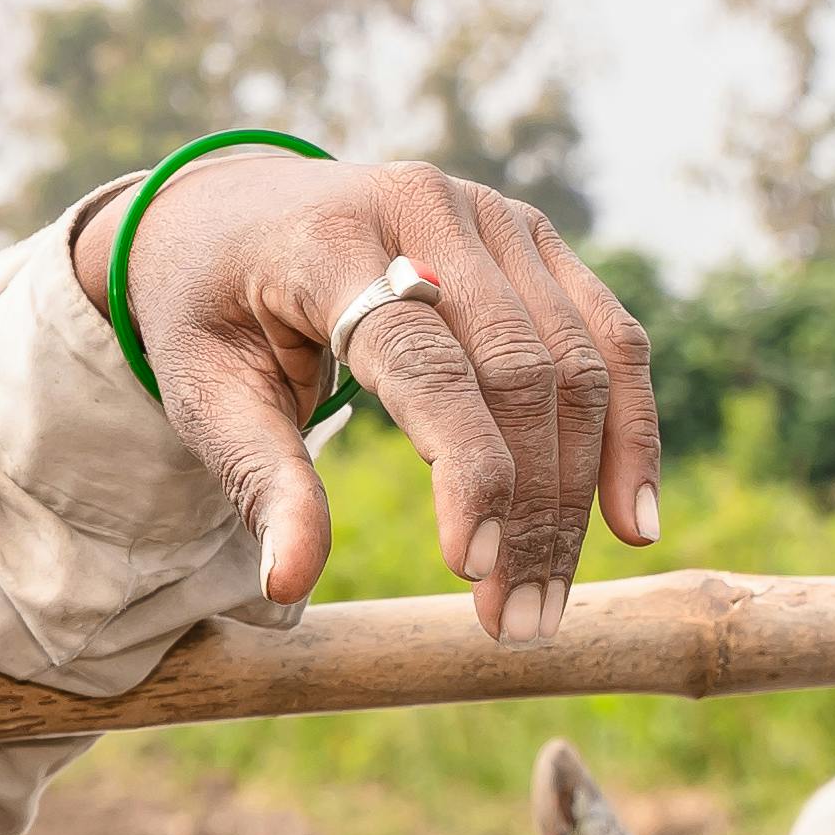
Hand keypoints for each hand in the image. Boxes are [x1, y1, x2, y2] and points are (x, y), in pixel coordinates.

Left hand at [73, 153, 658, 641]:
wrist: (230, 212)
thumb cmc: (210, 313)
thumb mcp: (204, 392)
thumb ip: (257, 480)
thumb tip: (288, 586)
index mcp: (334, 240)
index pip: (425, 361)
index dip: (465, 466)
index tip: (472, 568)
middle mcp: (430, 211)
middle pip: (519, 372)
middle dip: (529, 509)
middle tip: (515, 624)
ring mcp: (496, 218)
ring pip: (577, 363)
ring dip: (578, 494)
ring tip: (547, 602)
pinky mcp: (536, 241)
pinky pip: (608, 339)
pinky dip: (628, 430)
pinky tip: (629, 520)